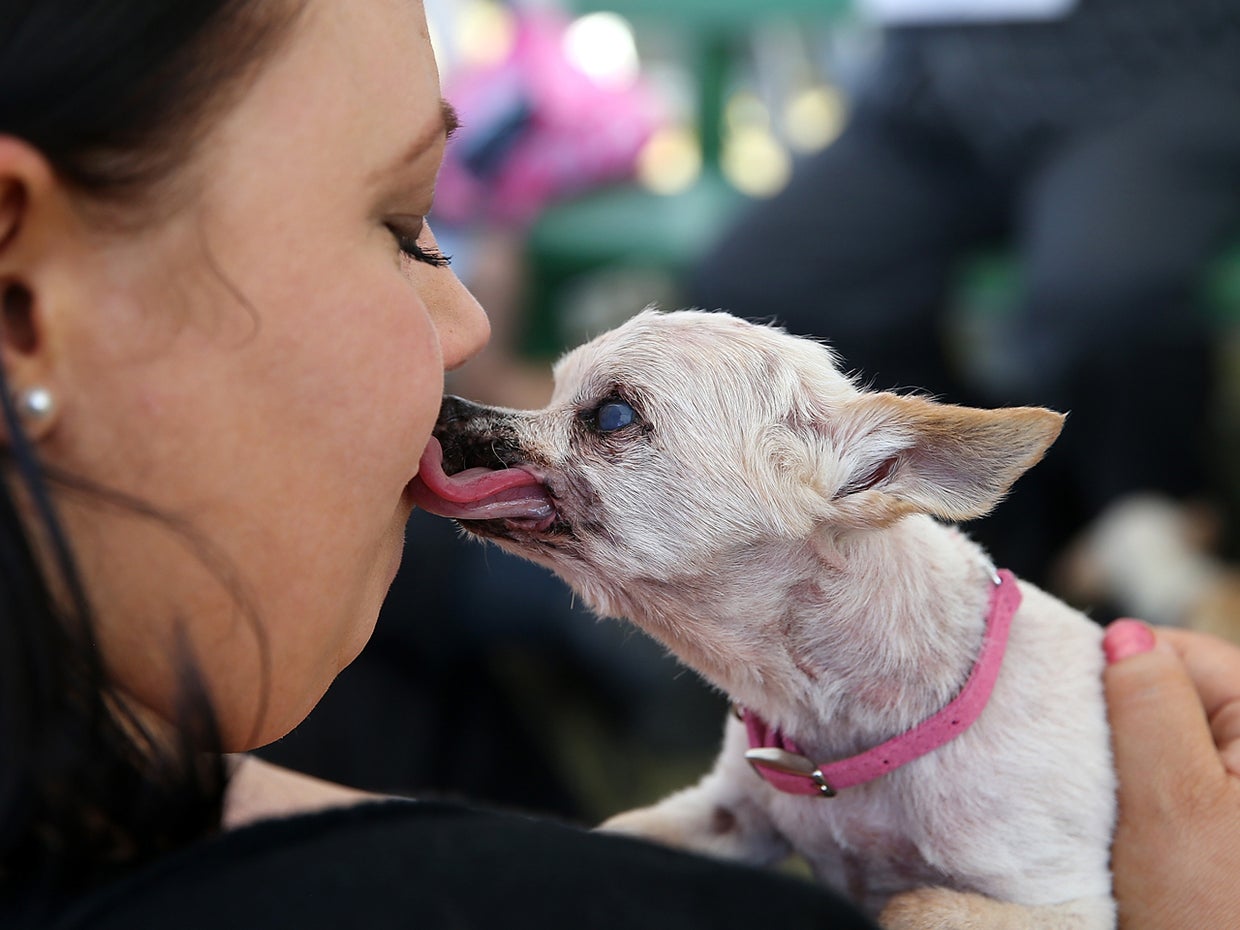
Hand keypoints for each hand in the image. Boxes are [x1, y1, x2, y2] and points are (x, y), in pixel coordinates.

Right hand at [1103, 621, 1239, 928]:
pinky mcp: (1228, 831)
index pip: (1181, 654)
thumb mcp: (1172, 806)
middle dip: (1123, 726)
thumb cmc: (1220, 918)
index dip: (1116, 676)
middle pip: (1179, 697)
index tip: (1070, 718)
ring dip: (1133, 769)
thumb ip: (1149, 706)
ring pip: (1176, 745)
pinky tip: (1129, 835)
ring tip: (1108, 812)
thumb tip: (1125, 635)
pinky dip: (1150, 802)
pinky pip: (1187, 788)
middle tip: (1089, 776)